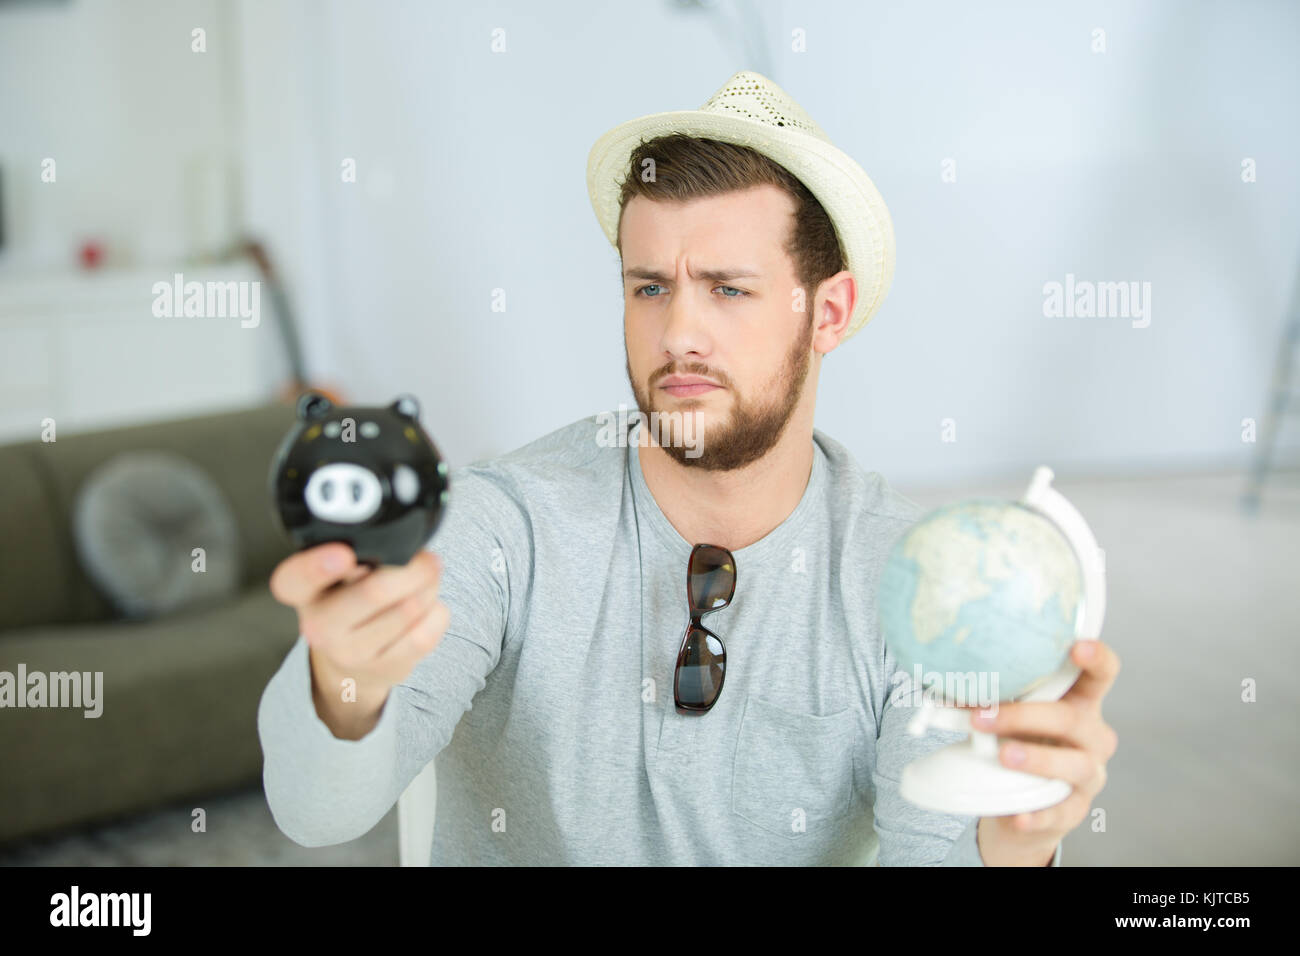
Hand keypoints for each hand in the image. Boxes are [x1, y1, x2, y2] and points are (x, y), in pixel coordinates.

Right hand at [268, 542, 448, 737]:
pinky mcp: (385, 669)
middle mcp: (319, 625)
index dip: (317, 566)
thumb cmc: (350, 602)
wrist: (351, 665)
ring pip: (409, 610)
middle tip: (427, 558)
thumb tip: (402, 546)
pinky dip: (436, 613)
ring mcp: (351, 653)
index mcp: (301, 592)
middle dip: (413, 569)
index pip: (293, 580)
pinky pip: (425, 634)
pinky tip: (429, 607)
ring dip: (429, 588)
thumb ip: (358, 554)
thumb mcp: (338, 574)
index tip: (344, 554)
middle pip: (374, 592)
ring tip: (427, 581)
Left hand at [964, 639, 1120, 864]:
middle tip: (983, 716)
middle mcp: (1093, 737)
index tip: (1076, 646)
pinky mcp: (1074, 809)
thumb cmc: (1017, 742)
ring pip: (1075, 765)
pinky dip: (1038, 814)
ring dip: (1037, 759)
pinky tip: (1017, 815)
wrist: (1021, 802)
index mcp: (1079, 704)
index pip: (1101, 675)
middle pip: (1073, 719)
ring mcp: (1089, 774)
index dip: (1096, 658)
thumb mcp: (1007, 716)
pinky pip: (1061, 812)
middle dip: (1026, 715)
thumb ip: (988, 698)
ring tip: (1002, 756)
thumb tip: (946, 684)